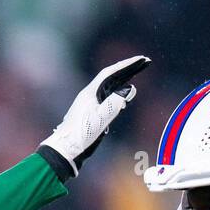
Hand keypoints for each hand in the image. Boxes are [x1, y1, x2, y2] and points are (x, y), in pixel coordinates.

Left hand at [40, 55, 150, 178]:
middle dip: (128, 69)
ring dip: (124, 78)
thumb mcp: (100, 119)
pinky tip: (123, 93)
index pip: (111, 73)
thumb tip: (130, 89)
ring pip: (109, 86)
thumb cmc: (81, 135)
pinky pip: (107, 96)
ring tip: (137, 71)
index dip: (127, 65)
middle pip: (111, 77)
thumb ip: (115, 103)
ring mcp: (89, 103)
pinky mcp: (90, 112)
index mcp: (90, 93)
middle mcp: (89, 95)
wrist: (65, 150)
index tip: (142, 59)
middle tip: (145, 62)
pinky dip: (118, 91)